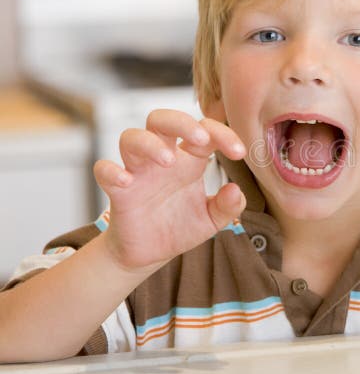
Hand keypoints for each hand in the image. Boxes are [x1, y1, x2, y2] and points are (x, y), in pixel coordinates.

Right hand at [93, 110, 246, 271]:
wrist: (149, 254)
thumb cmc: (180, 227)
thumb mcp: (211, 220)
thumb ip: (228, 207)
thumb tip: (235, 190)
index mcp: (189, 160)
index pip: (204, 131)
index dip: (223, 134)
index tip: (240, 153)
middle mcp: (162, 159)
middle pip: (161, 119)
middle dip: (181, 121)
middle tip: (201, 139)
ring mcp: (137, 172)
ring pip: (131, 137)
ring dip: (149, 143)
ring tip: (168, 161)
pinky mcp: (117, 191)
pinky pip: (103, 170)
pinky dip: (111, 171)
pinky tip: (126, 181)